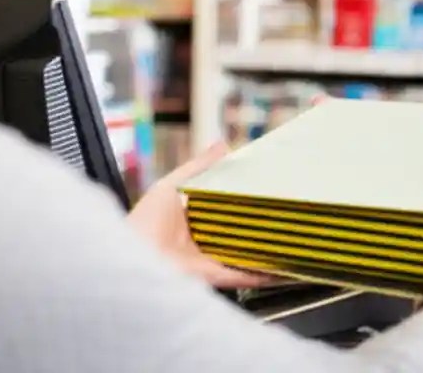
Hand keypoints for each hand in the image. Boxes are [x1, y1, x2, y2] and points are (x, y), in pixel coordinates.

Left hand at [127, 142, 275, 288]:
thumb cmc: (144, 221)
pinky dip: (262, 274)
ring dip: (266, 251)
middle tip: (286, 212)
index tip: (267, 188)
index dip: (245, 198)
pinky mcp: (214, 277)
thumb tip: (223, 145)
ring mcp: (209, 260)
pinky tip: (282, 269)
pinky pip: (243, 276)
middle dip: (261, 224)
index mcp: (193, 218)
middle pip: (238, 231)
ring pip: (245, 255)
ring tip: (291, 241)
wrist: (130, 257)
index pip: (225, 206)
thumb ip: (198, 167)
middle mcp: (203, 240)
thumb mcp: (172, 185)